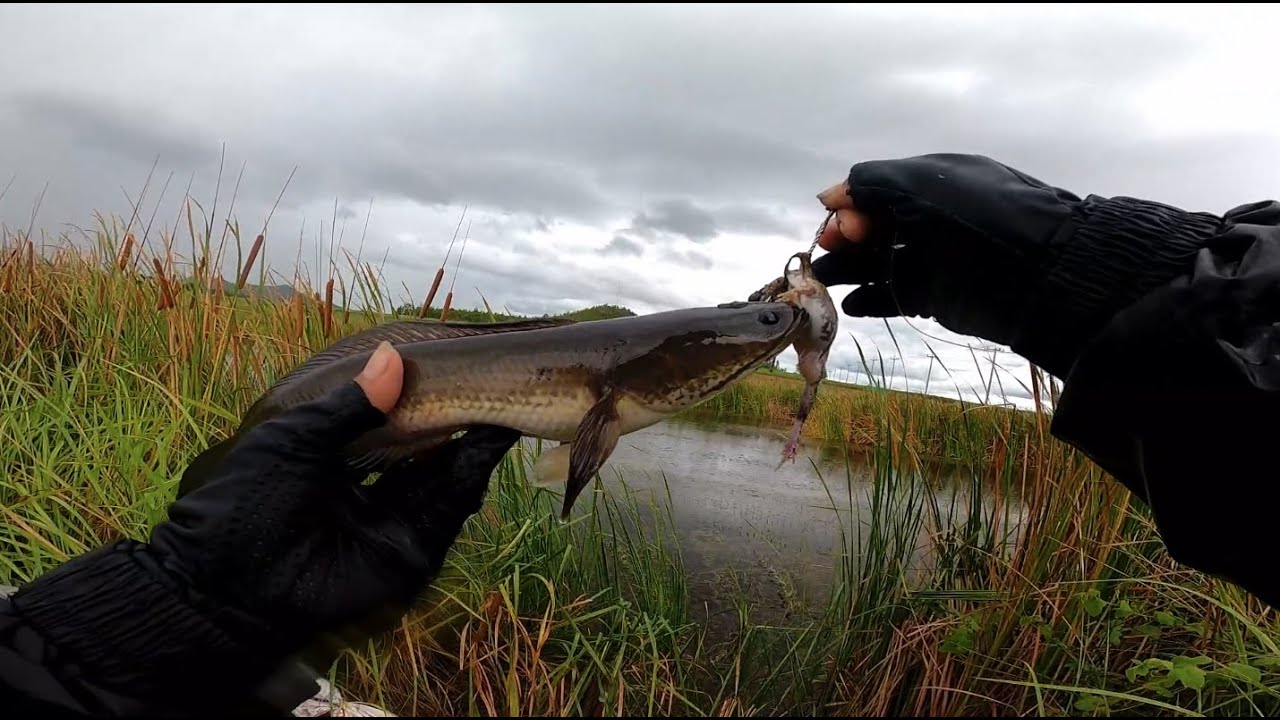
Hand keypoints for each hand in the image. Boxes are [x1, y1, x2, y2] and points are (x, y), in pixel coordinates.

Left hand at [11, 341, 520, 711]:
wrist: (232, 583)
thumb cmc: (249, 499)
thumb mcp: (298, 438)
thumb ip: (351, 404)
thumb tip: (394, 356)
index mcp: (334, 460)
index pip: (386, 423)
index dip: (417, 397)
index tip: (450, 365)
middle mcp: (368, 489)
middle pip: (422, 449)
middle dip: (454, 418)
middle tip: (488, 380)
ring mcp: (392, 522)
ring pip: (442, 476)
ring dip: (472, 443)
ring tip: (499, 402)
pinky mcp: (411, 552)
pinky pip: (447, 510)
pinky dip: (470, 477)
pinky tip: (486, 443)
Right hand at [808, 153, 1081, 348]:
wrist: (1040, 272)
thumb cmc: (980, 217)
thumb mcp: (924, 183)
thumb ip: (872, 182)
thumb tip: (830, 195)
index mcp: (931, 186)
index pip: (876, 194)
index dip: (851, 210)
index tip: (839, 229)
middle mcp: (932, 221)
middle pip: (874, 230)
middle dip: (845, 240)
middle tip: (825, 254)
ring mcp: (936, 261)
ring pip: (880, 264)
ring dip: (849, 271)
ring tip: (822, 282)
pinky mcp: (941, 297)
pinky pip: (897, 296)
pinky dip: (872, 299)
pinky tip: (851, 303)